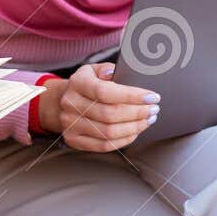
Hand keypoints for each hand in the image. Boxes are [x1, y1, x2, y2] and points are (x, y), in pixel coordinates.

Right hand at [37, 62, 159, 152]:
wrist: (63, 101)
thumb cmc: (87, 85)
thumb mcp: (94, 70)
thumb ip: (107, 70)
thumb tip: (115, 72)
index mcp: (77, 83)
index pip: (105, 92)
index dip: (132, 96)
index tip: (153, 97)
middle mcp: (70, 104)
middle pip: (109, 114)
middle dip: (137, 113)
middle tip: (154, 109)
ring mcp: (70, 123)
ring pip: (109, 132)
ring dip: (134, 127)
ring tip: (148, 120)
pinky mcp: (73, 139)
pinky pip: (104, 145)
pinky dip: (124, 140)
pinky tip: (135, 131)